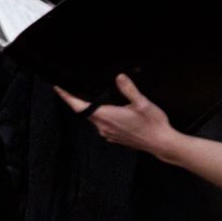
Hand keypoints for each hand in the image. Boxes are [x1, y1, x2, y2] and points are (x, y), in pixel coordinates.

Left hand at [57, 74, 178, 158]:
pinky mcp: (114, 137)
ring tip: (93, 99)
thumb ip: (129, 89)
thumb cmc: (153, 125)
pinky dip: (101, 117)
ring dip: (91, 110)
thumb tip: (119, 77)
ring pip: (93, 119)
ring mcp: (108, 133)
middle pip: (84, 112)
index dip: (67, 97)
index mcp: (106, 116)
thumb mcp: (142, 103)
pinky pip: (102, 126)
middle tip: (74, 90)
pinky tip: (110, 113)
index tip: (59, 89)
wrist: (162, 144)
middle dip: (78, 101)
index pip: (79, 106)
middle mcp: (103, 126)